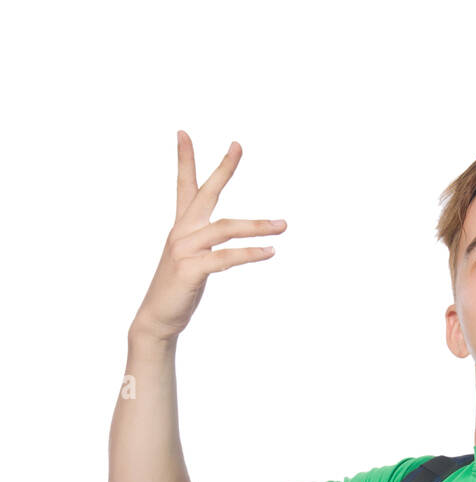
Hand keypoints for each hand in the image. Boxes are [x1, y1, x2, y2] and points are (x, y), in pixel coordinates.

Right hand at [132, 132, 286, 341]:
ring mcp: (184, 249)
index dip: (184, 160)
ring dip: (258, 226)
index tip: (183, 133)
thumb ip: (206, 247)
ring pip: (226, 228)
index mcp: (181, 228)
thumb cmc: (177, 291)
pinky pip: (226, 257)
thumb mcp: (190, 262)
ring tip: (283, 226)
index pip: (184, 187)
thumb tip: (227, 242)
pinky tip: (269, 252)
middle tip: (237, 145)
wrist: (157, 319)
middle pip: (205, 193)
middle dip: (222, 169)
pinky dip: (250, 253)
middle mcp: (181, 232)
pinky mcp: (191, 269)